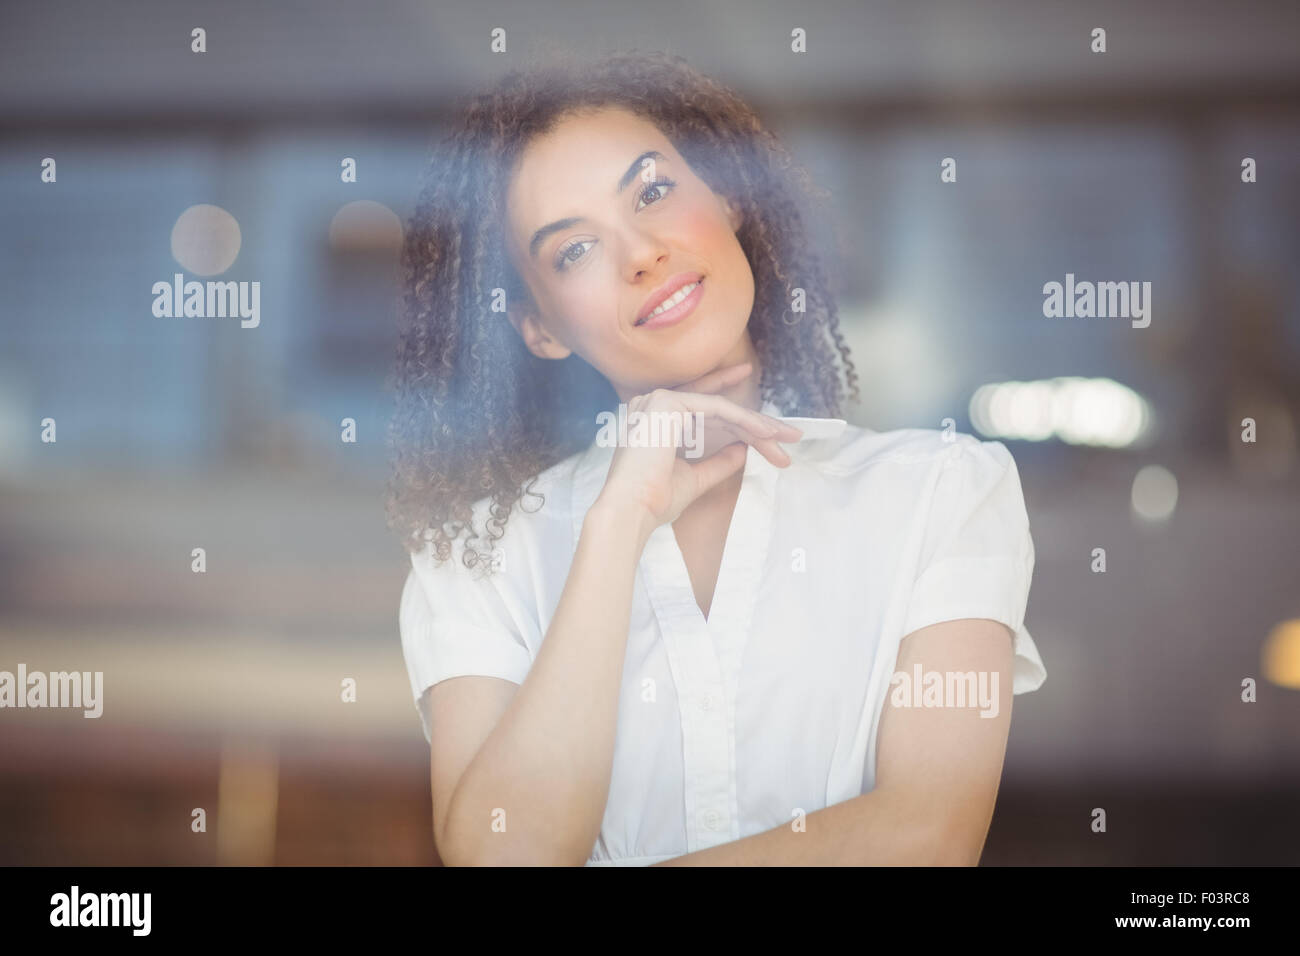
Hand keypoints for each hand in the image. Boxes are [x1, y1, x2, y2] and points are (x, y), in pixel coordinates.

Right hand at [593, 363, 801, 540]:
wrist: (632, 511)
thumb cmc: (654, 500)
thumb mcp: (695, 478)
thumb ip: (718, 461)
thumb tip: (743, 450)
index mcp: (657, 420)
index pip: (705, 412)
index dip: (739, 415)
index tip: (771, 426)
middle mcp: (655, 404)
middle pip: (718, 411)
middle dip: (756, 424)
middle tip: (790, 436)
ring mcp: (659, 400)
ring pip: (720, 408)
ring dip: (756, 424)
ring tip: (785, 438)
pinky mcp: (667, 403)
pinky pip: (715, 407)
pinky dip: (743, 419)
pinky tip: (766, 433)